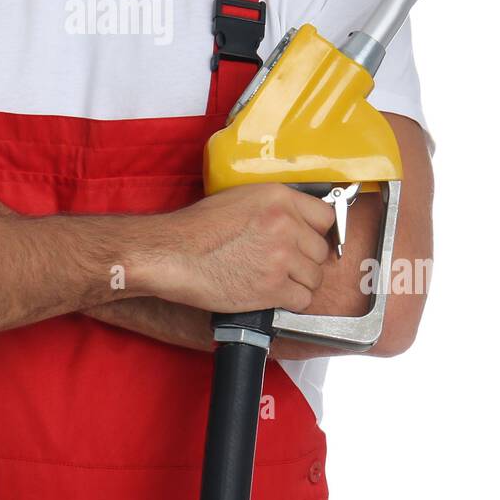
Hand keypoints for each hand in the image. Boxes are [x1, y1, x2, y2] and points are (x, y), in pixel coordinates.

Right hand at [136, 183, 335, 315]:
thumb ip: (273, 207)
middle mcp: (286, 224)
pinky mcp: (273, 287)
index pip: (325, 217)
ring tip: (276, 281)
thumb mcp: (240, 199)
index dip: (317, 233)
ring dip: (299, 283)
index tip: (308, 241)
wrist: (174, 253)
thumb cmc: (198, 228)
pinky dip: (291, 302)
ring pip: (315, 278)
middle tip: (285, 265)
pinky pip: (303, 300)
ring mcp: (282, 257)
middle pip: (320, 251)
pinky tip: (272, 295)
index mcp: (279, 197)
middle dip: (305, 260)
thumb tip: (295, 222)